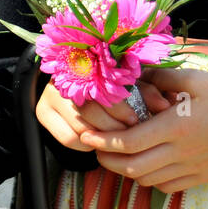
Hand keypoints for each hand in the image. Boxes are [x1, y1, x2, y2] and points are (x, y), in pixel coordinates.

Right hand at [36, 80, 173, 150]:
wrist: (74, 79)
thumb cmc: (110, 80)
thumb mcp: (129, 81)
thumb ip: (147, 90)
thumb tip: (164, 106)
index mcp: (83, 63)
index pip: (100, 91)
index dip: (121, 109)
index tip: (136, 120)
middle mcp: (63, 77)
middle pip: (89, 112)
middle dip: (113, 127)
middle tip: (128, 133)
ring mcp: (49, 95)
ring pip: (79, 129)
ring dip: (101, 139)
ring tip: (116, 138)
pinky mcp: (43, 113)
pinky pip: (68, 139)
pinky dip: (85, 145)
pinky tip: (96, 140)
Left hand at [77, 67, 207, 192]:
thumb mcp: (192, 79)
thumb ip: (159, 78)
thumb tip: (132, 77)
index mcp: (175, 127)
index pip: (128, 142)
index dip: (103, 141)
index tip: (86, 135)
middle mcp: (180, 152)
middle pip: (131, 168)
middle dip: (107, 160)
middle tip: (97, 147)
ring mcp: (191, 168)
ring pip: (146, 180)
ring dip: (127, 170)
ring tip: (118, 155)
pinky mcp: (200, 177)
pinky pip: (166, 187)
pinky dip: (149, 180)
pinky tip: (146, 165)